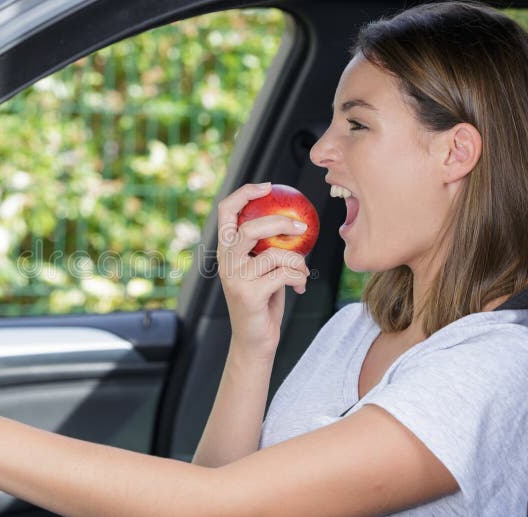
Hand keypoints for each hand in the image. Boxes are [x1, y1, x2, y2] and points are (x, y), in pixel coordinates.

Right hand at [216, 182, 309, 356]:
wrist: (254, 341)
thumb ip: (266, 247)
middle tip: (302, 226)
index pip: (226, 211)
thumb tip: (293, 219)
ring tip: (301, 273)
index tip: (268, 187)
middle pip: (250, 228)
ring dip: (298, 262)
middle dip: (280, 223)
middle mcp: (225, 262)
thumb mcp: (261, 269)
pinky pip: (284, 274)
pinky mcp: (249, 294)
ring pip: (275, 254)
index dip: (245, 193)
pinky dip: (299, 278)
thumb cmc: (262, 302)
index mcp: (225, 250)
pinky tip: (299, 287)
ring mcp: (235, 278)